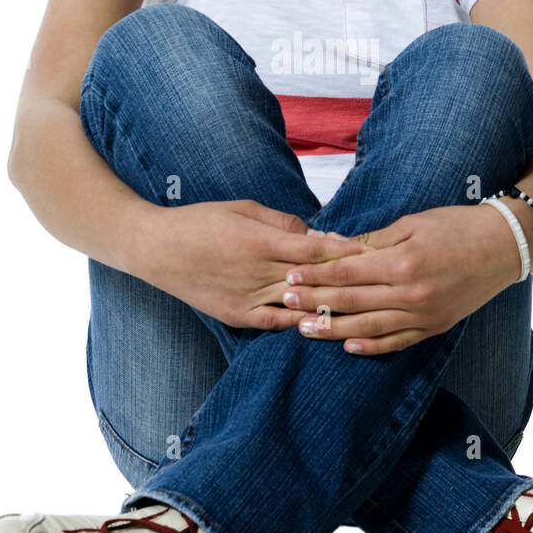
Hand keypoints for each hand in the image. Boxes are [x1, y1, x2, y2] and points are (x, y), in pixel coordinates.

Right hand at [131, 199, 369, 330]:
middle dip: (346, 278)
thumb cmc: (201, 221)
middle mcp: (257, 273)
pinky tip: (323, 321)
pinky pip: (277, 323)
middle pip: (313, 279)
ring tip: (360, 302)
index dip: (346, 252)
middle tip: (376, 277)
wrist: (157, 249)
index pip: (315, 251)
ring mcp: (248, 298)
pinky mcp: (238, 316)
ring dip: (329, 302)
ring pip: (300, 304)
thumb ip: (283, 222)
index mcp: (260, 241)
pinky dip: (301, 322)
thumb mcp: (244, 208)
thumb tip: (316, 235)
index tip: (371, 251)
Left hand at [280, 204, 522, 354]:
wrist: (504, 246)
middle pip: (352, 302)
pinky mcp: (435, 327)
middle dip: (315, 301)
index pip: (348, 272)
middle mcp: (411, 294)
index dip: (317, 275)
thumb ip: (373, 241)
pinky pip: (398, 341)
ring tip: (304, 329)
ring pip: (370, 327)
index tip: (291, 274)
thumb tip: (335, 247)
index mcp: (403, 262)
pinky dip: (372, 346)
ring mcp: (424, 315)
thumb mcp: (412, 223)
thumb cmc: (457, 226)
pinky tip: (348, 347)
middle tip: (285, 300)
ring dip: (333, 329)